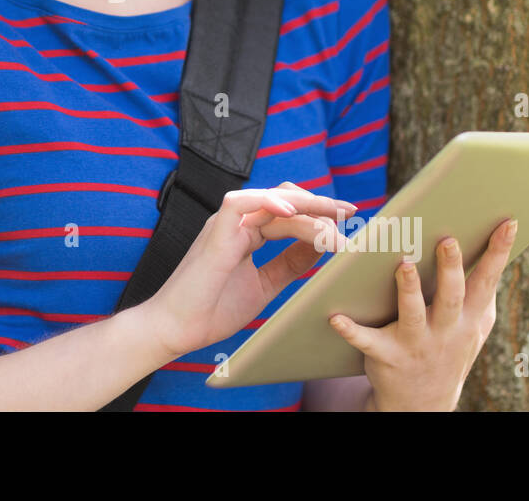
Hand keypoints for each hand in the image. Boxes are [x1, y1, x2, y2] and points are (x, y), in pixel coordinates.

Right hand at [142, 182, 356, 359]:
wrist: (177, 329)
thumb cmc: (212, 310)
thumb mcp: (264, 286)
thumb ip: (289, 265)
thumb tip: (320, 248)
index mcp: (247, 233)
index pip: (289, 213)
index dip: (319, 215)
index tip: (348, 223)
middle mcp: (237, 223)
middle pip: (285, 199)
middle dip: (320, 204)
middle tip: (351, 213)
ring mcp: (225, 225)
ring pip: (272, 200)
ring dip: (307, 208)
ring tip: (335, 223)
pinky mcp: (215, 232)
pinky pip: (240, 203)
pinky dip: (268, 202)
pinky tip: (294, 213)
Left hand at [328, 217, 518, 410]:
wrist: (424, 402)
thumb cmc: (449, 345)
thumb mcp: (474, 325)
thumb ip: (483, 291)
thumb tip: (490, 242)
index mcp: (468, 318)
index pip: (486, 281)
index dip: (498, 253)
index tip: (508, 223)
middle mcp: (445, 330)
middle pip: (451, 296)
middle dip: (451, 269)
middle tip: (448, 240)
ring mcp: (417, 344)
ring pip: (413, 315)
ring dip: (408, 290)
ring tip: (405, 265)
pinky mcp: (387, 357)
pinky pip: (368, 342)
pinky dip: (352, 331)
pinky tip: (335, 318)